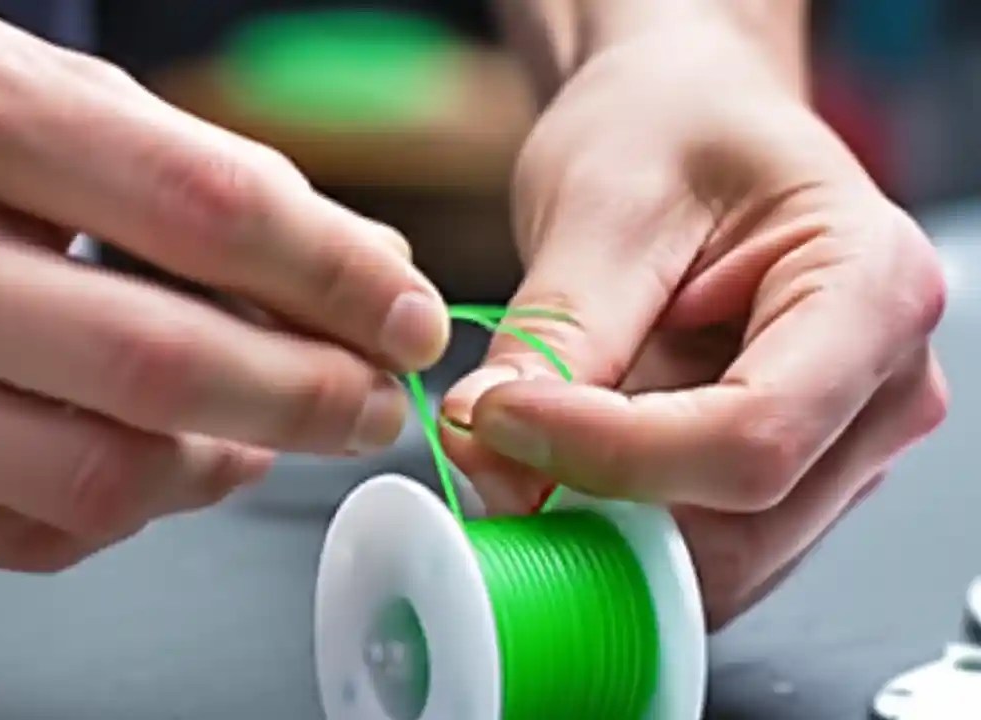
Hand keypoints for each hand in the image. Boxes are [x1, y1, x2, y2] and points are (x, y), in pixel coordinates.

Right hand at [0, 1, 448, 569]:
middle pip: (161, 368)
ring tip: (270, 431)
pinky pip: (32, 533)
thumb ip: (201, 177)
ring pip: (101, 478)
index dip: (338, 278)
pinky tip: (164, 458)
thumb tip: (353, 277)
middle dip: (311, 398)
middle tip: (371, 399)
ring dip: (229, 467)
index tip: (407, 316)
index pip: (205, 209)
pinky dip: (134, 508)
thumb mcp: (41, 84)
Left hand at [441, 25, 947, 627]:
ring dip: (601, 524)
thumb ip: (556, 337)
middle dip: (598, 506)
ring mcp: (838, 444)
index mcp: (871, 289)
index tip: (495, 420)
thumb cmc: (667, 130)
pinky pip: (699, 547)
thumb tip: (490, 449)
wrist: (684, 122)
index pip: (751, 435)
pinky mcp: (784, 477)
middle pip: (743, 520)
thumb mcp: (601, 210)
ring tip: (525, 439)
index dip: (610, 454)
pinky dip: (614, 525)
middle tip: (490, 451)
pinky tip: (560, 461)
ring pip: (720, 557)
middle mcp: (881, 386)